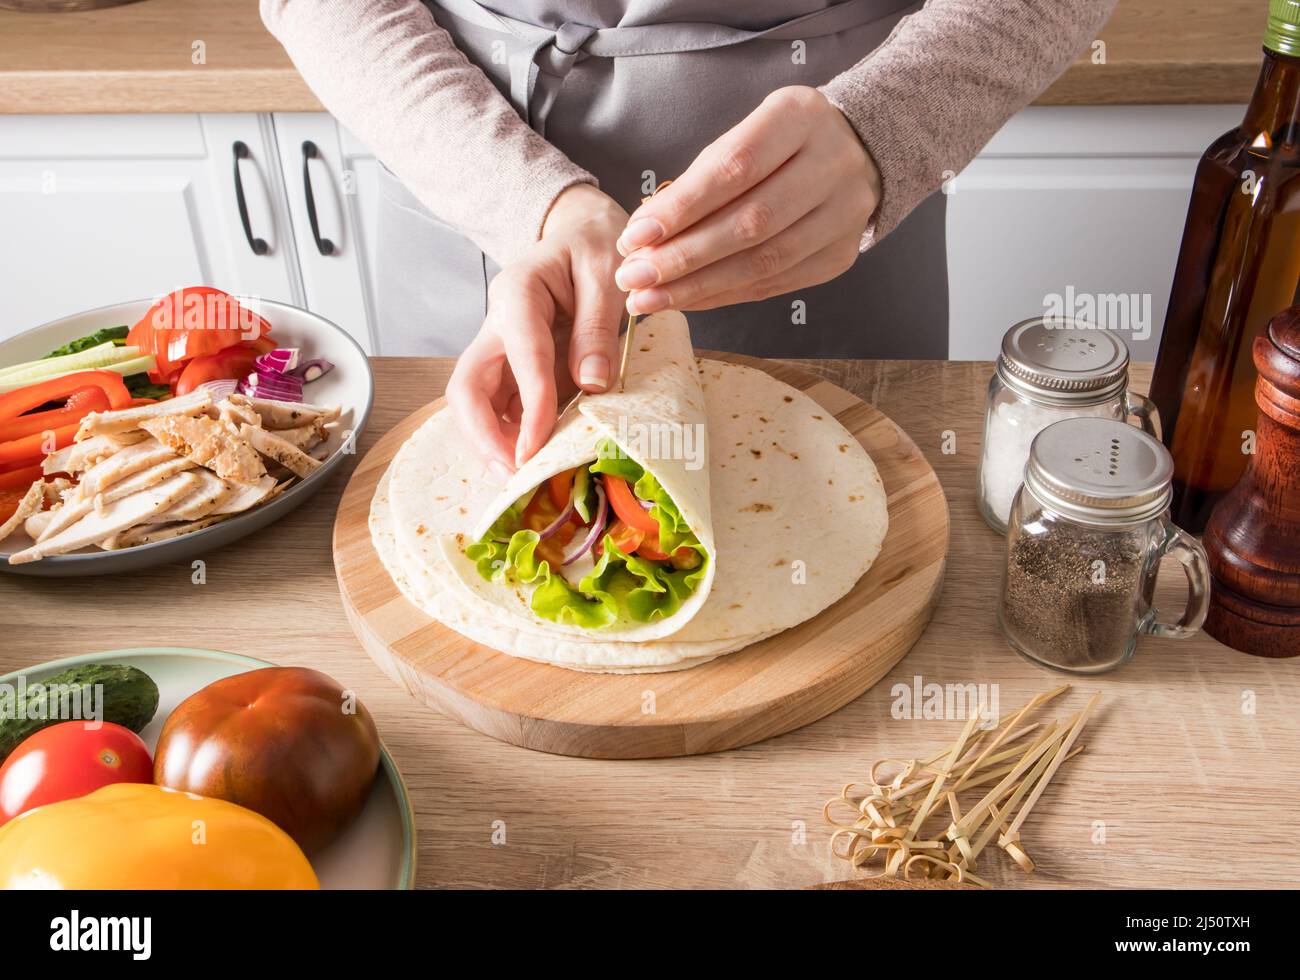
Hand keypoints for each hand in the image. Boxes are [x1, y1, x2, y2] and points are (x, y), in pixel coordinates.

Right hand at [447, 184, 627, 474]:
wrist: (582, 234)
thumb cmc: (595, 249)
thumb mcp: (607, 275)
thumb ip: (598, 327)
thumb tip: (591, 384)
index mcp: (518, 291)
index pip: (518, 354)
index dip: (529, 405)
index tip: (540, 445)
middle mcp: (496, 324)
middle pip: (466, 386)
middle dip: (482, 435)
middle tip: (513, 472)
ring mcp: (499, 348)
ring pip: (475, 403)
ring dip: (492, 443)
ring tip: (521, 478)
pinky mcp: (511, 368)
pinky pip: (500, 408)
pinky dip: (510, 436)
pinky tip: (533, 461)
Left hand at [614, 86, 879, 312]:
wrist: (859, 152)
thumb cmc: (780, 144)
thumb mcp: (744, 136)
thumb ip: (698, 180)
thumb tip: (643, 235)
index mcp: (799, 117)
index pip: (735, 168)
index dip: (682, 208)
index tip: (635, 236)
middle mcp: (831, 164)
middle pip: (751, 222)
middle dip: (683, 257)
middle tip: (633, 278)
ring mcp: (844, 214)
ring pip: (765, 262)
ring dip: (699, 286)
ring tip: (649, 299)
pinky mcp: (841, 254)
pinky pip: (776, 283)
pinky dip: (725, 295)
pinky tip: (688, 300)